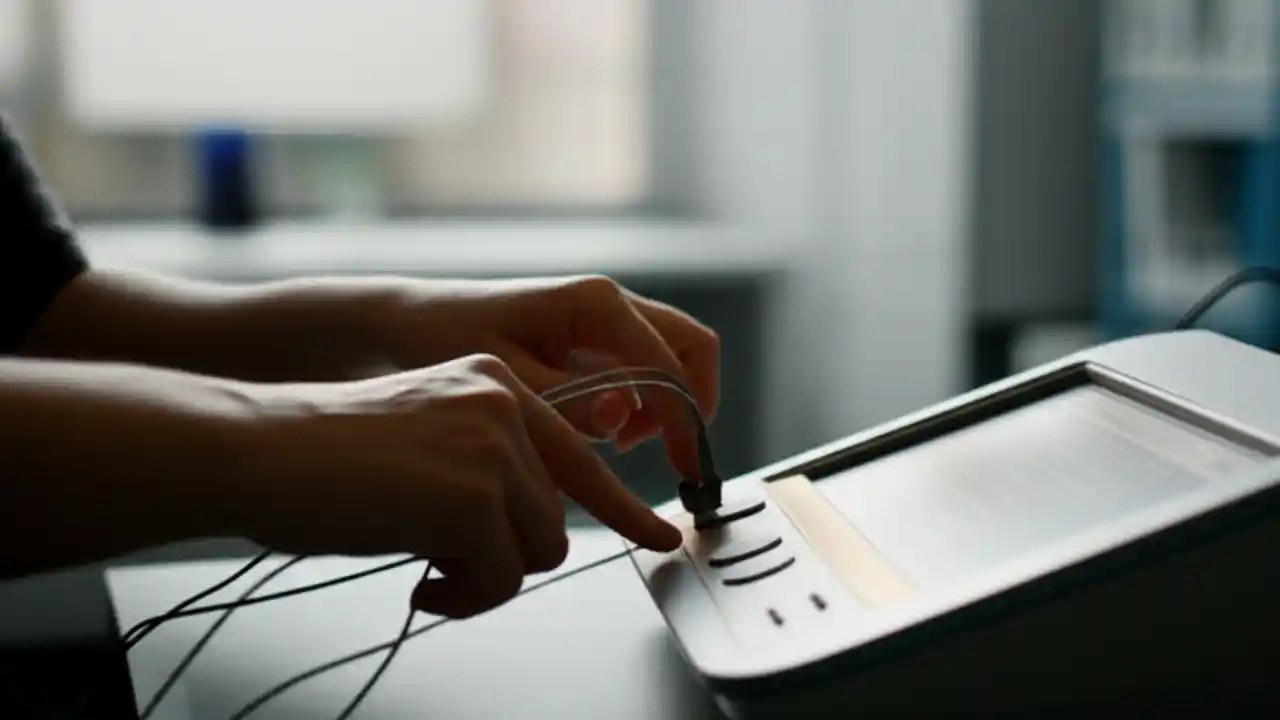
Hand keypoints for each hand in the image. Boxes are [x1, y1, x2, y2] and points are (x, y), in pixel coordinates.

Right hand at [231, 354, 681, 617]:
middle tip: (446, 566)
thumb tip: (531, 531)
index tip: (658, 535)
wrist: (256, 449)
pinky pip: (504, 576)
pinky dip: (466, 594)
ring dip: (484, 575)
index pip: (578, 453)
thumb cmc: (322, 456)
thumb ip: (488, 466)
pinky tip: (418, 578)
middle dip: (505, 556)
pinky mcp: (475, 494)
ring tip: (424, 563)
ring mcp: (494, 445)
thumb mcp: (427, 438)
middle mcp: (505, 402)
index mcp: (495, 383)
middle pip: (555, 517)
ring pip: (538, 549)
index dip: (623, 506)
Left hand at [378, 276, 719, 478]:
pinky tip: (602, 432)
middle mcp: (610, 303)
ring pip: (671, 357)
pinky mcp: (591, 338)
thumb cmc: (442, 342)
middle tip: (674, 459)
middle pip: (691, 347)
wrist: (402, 326)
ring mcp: (604, 319)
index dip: (685, 423)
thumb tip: (621, 417)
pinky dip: (641, 402)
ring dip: (665, 405)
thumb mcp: (505, 380)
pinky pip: (641, 368)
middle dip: (692, 405)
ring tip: (623, 447)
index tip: (685, 470)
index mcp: (596, 304)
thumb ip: (568, 403)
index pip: (670, 366)